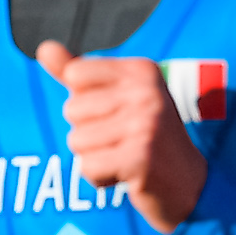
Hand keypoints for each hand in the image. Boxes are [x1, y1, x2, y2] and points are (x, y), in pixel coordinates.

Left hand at [36, 39, 205, 233]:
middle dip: (89, 134)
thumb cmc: (147, 140)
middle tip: (125, 142)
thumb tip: (45, 48)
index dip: (85, 102)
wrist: (190, 186)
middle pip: (71, 109)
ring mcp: (145, 124)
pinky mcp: (140, 157)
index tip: (117, 114)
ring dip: (94, 158)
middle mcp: (146, 92)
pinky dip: (101, 178)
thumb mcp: (117, 99)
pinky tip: (127, 175)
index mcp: (142, 70)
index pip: (75, 74)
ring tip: (125, 158)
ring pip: (76, 141)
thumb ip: (80, 75)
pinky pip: (87, 167)